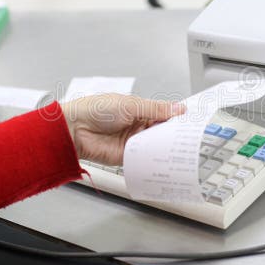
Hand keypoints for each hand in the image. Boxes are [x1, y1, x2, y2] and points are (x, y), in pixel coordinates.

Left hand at [62, 94, 184, 165]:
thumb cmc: (95, 110)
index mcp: (138, 109)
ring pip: (155, 145)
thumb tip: (177, 108)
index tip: (190, 120)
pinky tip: (163, 159)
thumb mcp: (130, 105)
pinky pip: (144, 159)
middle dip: (173, 133)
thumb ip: (155, 109)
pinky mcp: (127, 157)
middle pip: (161, 131)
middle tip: (189, 136)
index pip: (162, 114)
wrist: (74, 129)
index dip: (175, 117)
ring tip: (180, 148)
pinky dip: (153, 159)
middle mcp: (136, 125)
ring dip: (165, 147)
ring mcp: (132, 141)